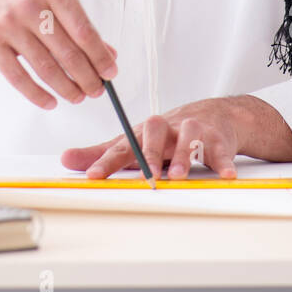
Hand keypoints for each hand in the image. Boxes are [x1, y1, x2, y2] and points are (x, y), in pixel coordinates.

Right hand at [0, 0, 117, 109]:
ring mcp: (8, 24)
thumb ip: (76, 20)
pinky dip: (37, 94)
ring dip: (66, 88)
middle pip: (67, 53)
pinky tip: (50, 101)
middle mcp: (31, 5)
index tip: (110, 73)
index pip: (84, 31)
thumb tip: (106, 52)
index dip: (100, 57)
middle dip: (87, 78)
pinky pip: (18, 76)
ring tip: (77, 97)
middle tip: (97, 91)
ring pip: (45, 67)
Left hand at [61, 95, 291, 178]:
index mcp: (142, 132)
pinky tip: (225, 175)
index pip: (121, 146)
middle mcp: (165, 129)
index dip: (106, 161)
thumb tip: (66, 158)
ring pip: (188, 138)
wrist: (210, 115)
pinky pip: (221, 150)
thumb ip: (102, 153)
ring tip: (177, 176)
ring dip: (182, 156)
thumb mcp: (133, 142)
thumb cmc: (165, 134)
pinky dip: (223, 162)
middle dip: (148, 154)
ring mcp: (192, 131)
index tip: (92, 176)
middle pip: (154, 134)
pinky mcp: (217, 140)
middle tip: (143, 176)